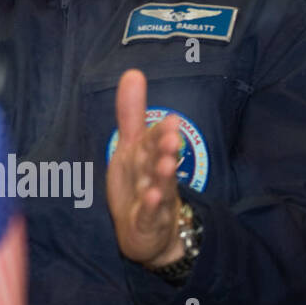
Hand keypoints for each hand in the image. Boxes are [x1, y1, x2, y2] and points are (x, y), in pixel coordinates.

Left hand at [105, 69, 185, 266]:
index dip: (162, 132)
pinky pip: (148, 214)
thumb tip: (133, 72)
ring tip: (166, 164)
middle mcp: (156, 176)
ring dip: (162, 175)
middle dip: (165, 148)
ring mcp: (155, 201)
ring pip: (159, 186)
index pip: (155, 141)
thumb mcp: (132, 146)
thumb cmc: (140, 182)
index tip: (172, 120)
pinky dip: (149, 207)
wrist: (150, 233)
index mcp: (149, 156)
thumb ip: (132, 113)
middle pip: (159, 160)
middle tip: (173, 136)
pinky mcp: (147, 222)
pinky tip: (151, 198)